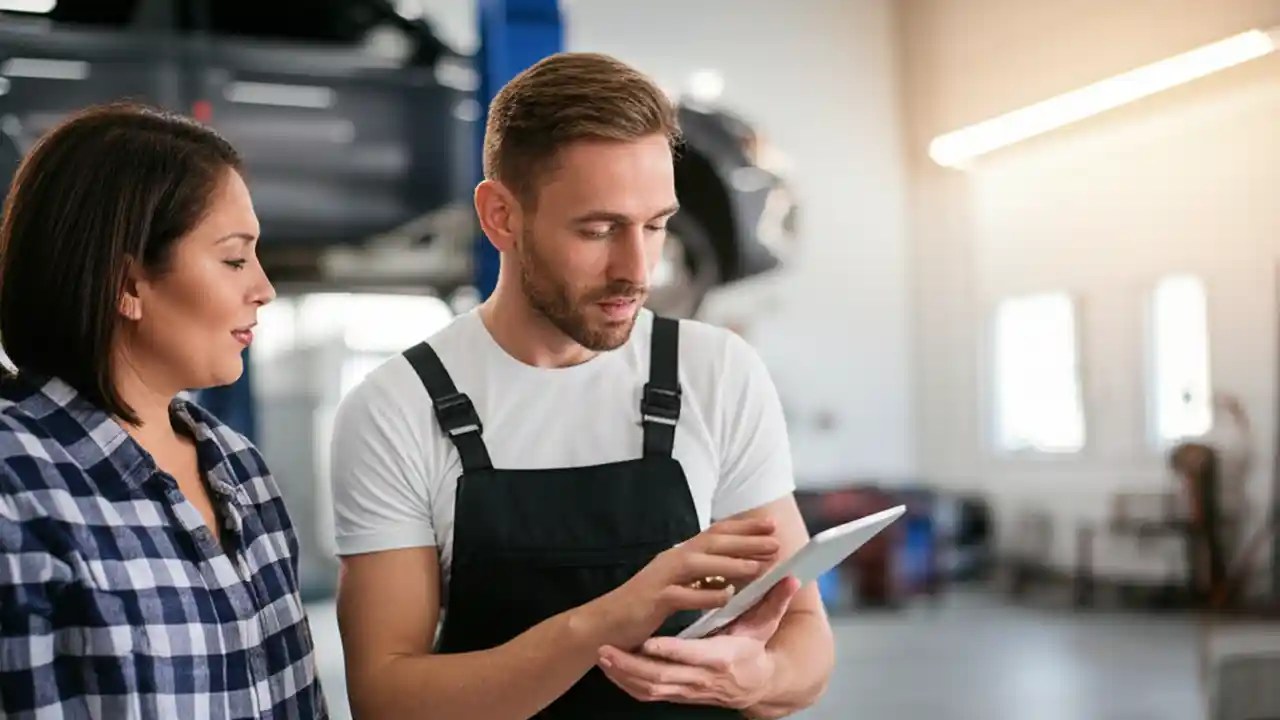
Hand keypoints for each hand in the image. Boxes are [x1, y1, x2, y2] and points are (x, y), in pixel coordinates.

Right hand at [589, 517, 779, 648]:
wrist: (605, 622)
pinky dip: (706, 595)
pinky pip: (683, 595)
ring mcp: (662, 578)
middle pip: (712, 543)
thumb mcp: (677, 585)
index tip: (771, 526)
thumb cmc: (644, 605)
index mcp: (679, 555)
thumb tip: (731, 573)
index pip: (715, 534)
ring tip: (758, 567)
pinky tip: (726, 597)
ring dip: (730, 564)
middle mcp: (672, 559)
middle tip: (775, 541)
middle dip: (745, 541)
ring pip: (699, 564)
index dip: (743, 529)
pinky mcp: (654, 600)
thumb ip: (701, 577)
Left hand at [596, 576, 801, 708]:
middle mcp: (701, 679)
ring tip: (603, 657)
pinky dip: (627, 685)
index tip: (648, 642)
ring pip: (650, 688)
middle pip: (662, 678)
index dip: (670, 652)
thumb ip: (774, 601)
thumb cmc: (756, 650)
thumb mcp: (764, 625)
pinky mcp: (679, 694)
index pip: (692, 656)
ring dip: (623, 675)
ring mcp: (688, 690)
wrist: (758, 686)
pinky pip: (648, 694)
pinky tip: (610, 670)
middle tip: (607, 649)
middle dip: (631, 666)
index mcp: (721, 658)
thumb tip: (791, 578)